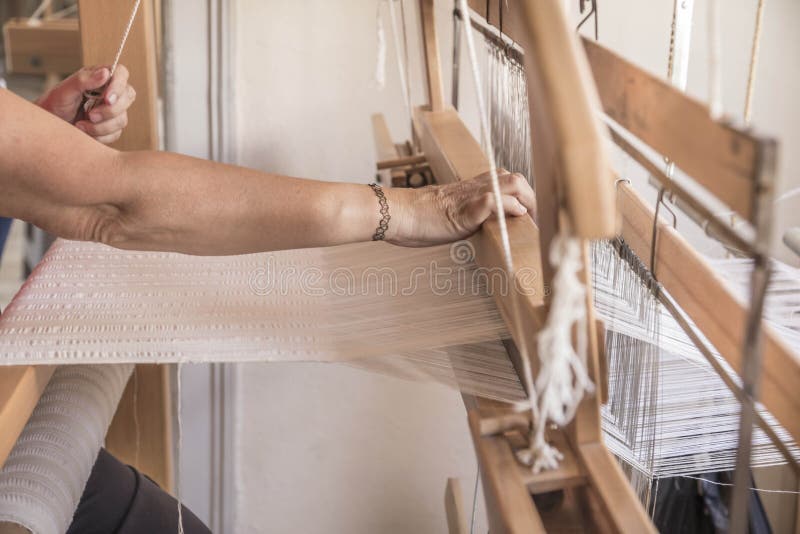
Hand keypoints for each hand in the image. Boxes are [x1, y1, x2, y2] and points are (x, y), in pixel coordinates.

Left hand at [36, 65, 135, 144]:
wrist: (48, 127)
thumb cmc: (54, 104)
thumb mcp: (65, 90)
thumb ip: (84, 80)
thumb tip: (105, 73)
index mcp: (99, 78)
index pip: (121, 73)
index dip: (119, 85)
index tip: (107, 98)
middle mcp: (109, 93)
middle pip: (127, 97)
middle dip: (110, 111)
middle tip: (90, 115)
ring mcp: (112, 111)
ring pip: (122, 119)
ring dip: (101, 126)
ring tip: (81, 125)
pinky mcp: (111, 128)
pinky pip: (115, 134)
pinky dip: (100, 136)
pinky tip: (85, 131)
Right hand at [386, 170, 535, 246]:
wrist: (398, 213)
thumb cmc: (421, 217)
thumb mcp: (454, 213)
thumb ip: (473, 215)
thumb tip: (489, 225)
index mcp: (474, 188)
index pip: (510, 182)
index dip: (526, 197)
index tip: (534, 218)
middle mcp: (475, 187)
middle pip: (517, 179)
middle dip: (533, 200)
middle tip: (537, 223)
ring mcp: (470, 197)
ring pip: (510, 184)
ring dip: (526, 201)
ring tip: (530, 221)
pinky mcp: (463, 211)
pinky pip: (491, 201)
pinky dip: (506, 207)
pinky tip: (514, 217)